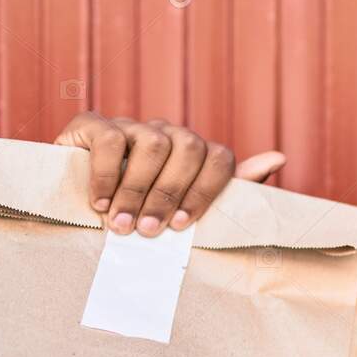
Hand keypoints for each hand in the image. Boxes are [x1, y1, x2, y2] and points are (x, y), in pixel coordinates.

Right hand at [53, 111, 287, 235]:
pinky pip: (109, 140)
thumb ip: (232, 189)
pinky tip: (99, 203)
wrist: (77, 205)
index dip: (205, 192)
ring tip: (121, 225)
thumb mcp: (186, 211)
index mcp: (195, 153)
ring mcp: (131, 125)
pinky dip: (104, 175)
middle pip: (188, 148)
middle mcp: (167, 132)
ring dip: (136, 191)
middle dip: (169, 195)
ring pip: (150, 144)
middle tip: (149, 232)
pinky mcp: (93, 123)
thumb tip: (279, 158)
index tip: (183, 226)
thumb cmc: (143, 214)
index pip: (219, 158)